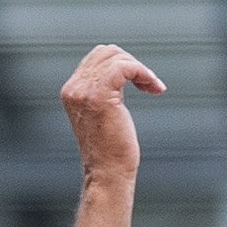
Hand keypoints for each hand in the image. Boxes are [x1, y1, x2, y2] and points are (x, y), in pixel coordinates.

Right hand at [60, 45, 164, 181]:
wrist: (108, 174)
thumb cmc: (112, 152)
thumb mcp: (105, 115)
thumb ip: (106, 92)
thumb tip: (124, 72)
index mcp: (72, 90)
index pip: (97, 58)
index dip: (124, 64)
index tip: (143, 84)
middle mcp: (74, 88)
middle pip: (106, 52)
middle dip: (132, 63)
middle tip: (150, 85)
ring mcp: (84, 91)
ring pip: (116, 57)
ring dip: (141, 69)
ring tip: (154, 87)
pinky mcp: (100, 96)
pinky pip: (124, 67)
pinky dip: (142, 72)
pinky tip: (154, 87)